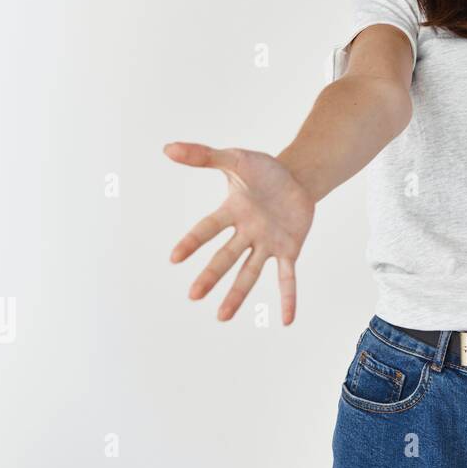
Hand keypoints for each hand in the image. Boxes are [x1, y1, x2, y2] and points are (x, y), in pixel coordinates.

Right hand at [163, 143, 314, 323]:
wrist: (299, 177)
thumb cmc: (264, 170)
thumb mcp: (235, 159)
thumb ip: (204, 156)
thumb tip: (168, 148)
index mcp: (231, 213)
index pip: (207, 229)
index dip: (192, 242)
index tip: (174, 257)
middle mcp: (245, 233)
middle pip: (225, 257)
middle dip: (210, 275)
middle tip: (193, 296)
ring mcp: (267, 244)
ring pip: (250, 272)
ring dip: (237, 294)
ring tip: (222, 317)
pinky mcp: (289, 249)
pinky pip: (287, 277)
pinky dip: (287, 298)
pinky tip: (286, 320)